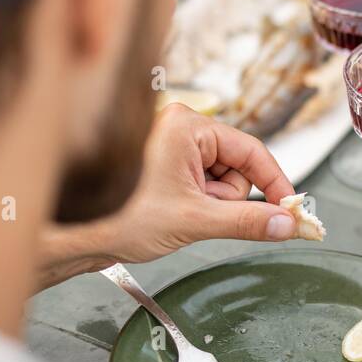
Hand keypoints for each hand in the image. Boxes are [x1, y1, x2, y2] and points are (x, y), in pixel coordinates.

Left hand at [89, 103, 297, 263]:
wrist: (70, 236)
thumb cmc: (118, 217)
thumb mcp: (194, 220)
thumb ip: (246, 221)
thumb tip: (285, 224)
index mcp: (185, 125)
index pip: (250, 150)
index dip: (275, 182)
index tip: (291, 209)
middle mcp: (178, 128)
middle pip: (235, 166)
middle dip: (226, 197)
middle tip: (200, 215)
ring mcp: (169, 145)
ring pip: (219, 178)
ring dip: (209, 203)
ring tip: (179, 215)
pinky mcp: (162, 164)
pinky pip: (200, 184)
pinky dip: (196, 204)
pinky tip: (173, 214)